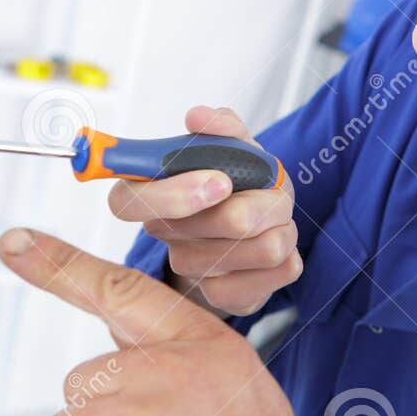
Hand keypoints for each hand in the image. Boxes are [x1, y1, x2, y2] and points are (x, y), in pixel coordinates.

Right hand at [107, 105, 300, 316]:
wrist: (261, 227)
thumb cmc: (242, 183)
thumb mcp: (237, 146)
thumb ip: (222, 127)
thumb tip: (198, 117)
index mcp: (150, 192)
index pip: (127, 202)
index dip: (173, 195)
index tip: (221, 181)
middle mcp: (165, 235)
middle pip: (212, 227)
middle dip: (257, 205)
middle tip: (270, 195)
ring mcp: (194, 270)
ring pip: (257, 249)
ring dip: (280, 226)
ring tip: (273, 218)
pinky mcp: (226, 298)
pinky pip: (275, 274)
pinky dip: (289, 255)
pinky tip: (276, 242)